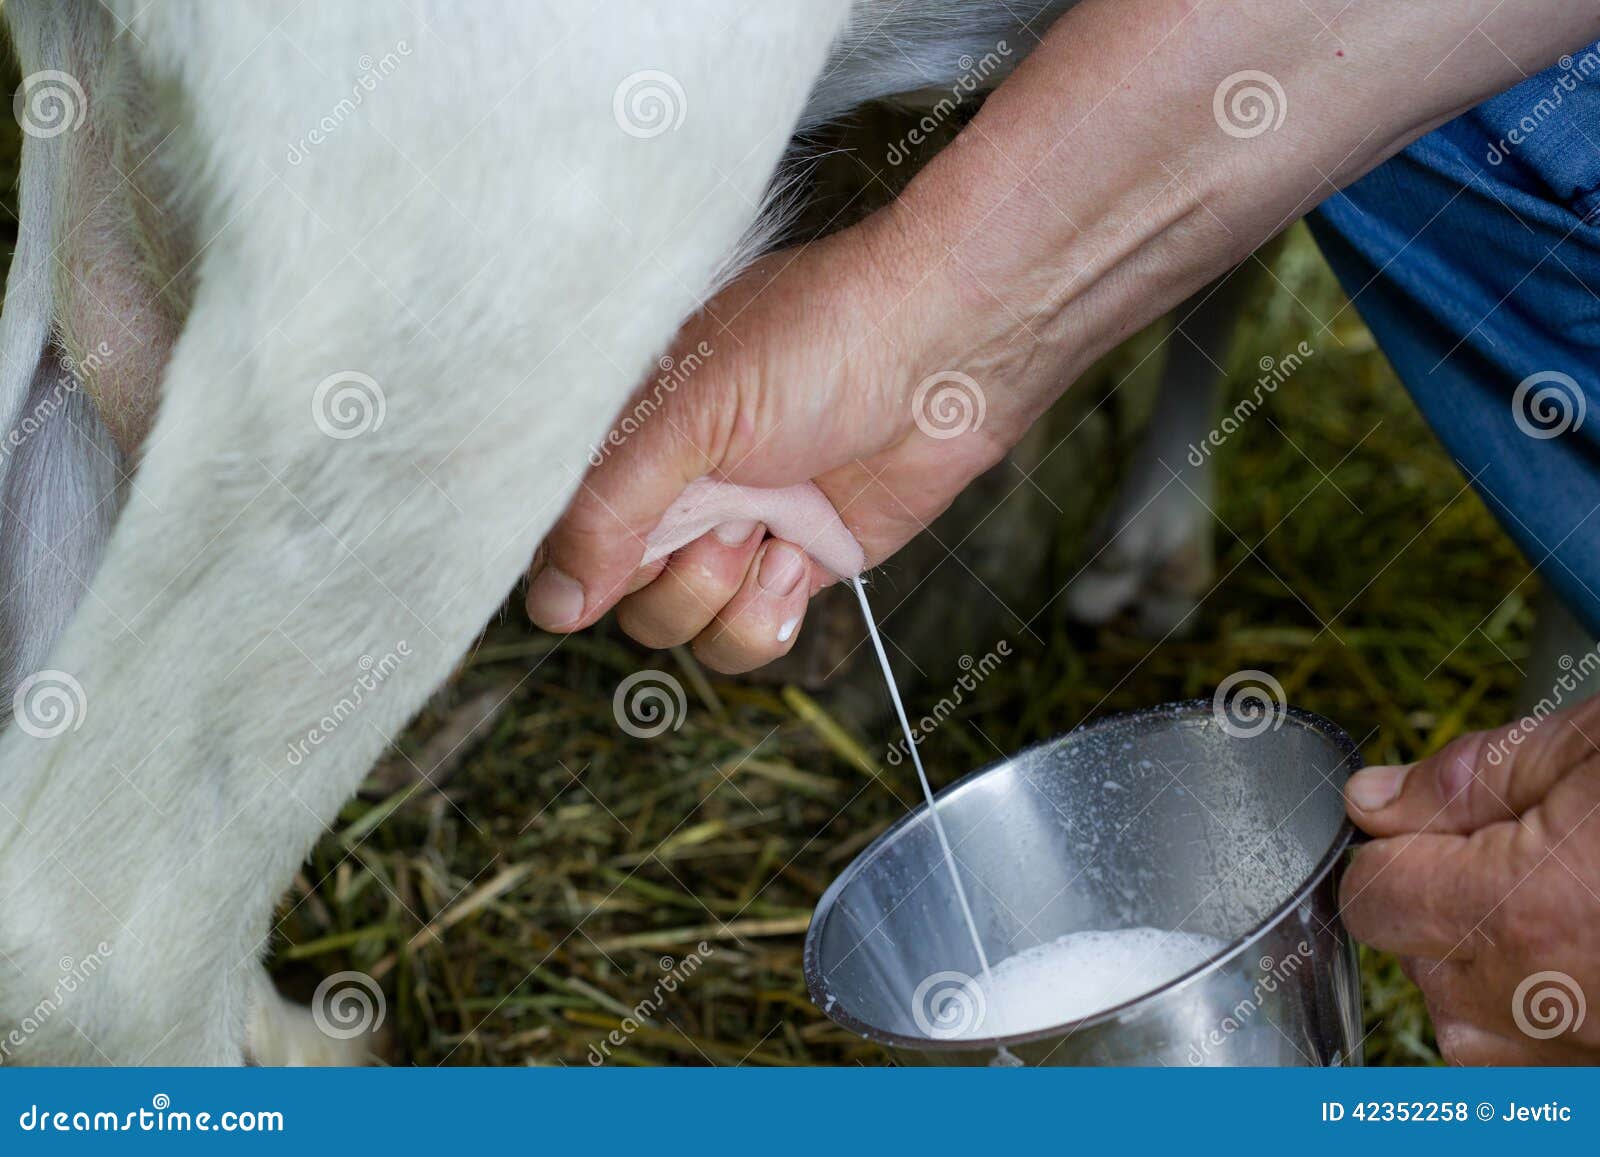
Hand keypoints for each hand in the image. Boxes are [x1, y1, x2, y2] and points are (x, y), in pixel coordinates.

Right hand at [526, 209, 1034, 671]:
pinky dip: (766, 616)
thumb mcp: (687, 414)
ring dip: (720, 597)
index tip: (628, 543)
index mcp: (626, 437)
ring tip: (770, 531)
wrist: (945, 348)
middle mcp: (672, 490)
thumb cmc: (815, 343)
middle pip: (620, 598)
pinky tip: (799, 556)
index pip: (561, 535)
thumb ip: (607, 510)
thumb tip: (550, 604)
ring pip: (679, 629)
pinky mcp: (795, 566)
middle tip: (728, 514)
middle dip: (672, 573)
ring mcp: (734, 531)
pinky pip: (745, 636)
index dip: (585, 558)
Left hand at [1340, 696, 1599, 1063]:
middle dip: (1445, 904)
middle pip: (1411, 956)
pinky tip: (1587, 954)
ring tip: (1571, 906)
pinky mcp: (1595, 1083)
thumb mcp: (1593, 747)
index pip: (1367, 893)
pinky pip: (1527, 1053)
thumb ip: (1468, 776)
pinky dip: (1541, 1011)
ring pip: (1466, 1015)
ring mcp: (1569, 1056)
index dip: (1390, 848)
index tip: (1426, 827)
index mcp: (1515, 910)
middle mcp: (1532, 1004)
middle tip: (1532, 858)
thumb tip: (1372, 799)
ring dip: (1492, 966)